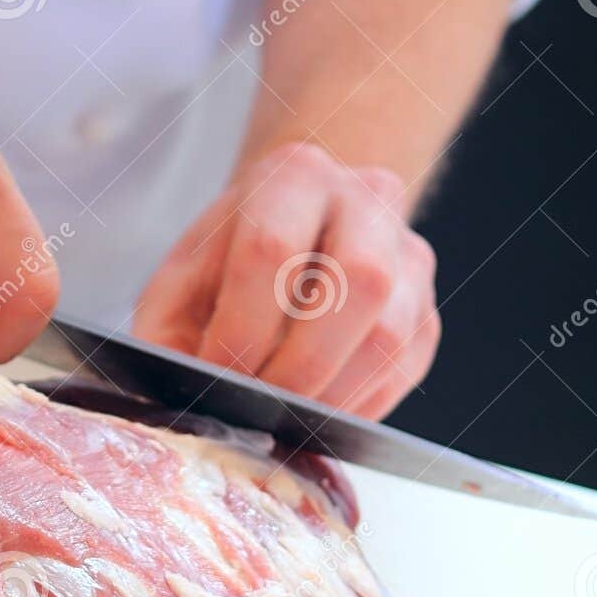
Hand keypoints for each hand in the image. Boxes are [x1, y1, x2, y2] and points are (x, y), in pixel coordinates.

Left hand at [133, 144, 440, 417]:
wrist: (294, 236)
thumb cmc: (227, 263)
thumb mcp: (179, 281)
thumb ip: (169, 332)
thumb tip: (181, 399)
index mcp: (294, 175)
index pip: (273, 248)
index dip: (240, 327)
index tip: (215, 376)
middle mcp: (367, 199)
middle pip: (357, 281)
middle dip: (299, 367)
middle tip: (258, 407)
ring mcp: (409, 256)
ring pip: (389, 335)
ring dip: (331, 397)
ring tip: (283, 421)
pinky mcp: (426, 313)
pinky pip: (403, 371)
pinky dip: (356, 408)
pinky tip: (314, 417)